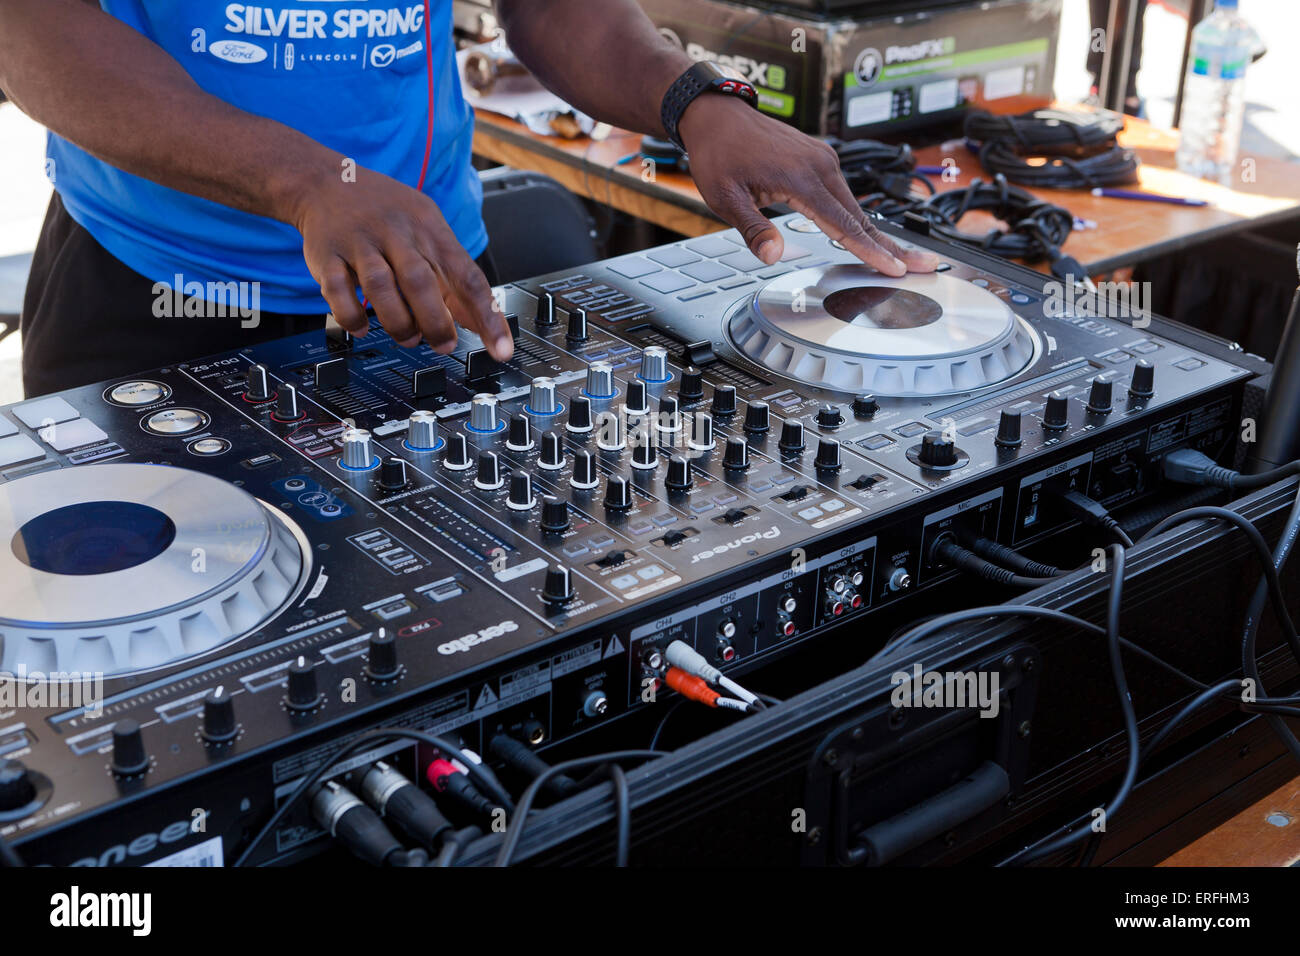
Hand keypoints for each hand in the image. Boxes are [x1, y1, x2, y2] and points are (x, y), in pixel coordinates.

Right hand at [291, 167, 513, 359]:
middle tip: (443, 344)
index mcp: (429, 228)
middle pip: (421, 281)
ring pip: (380, 287)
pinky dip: (352, 316)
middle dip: (436, 322)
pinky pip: (338, 291)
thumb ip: (453, 277)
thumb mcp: (428, 230)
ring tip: (408, 338)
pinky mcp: (327, 254)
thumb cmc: (386, 212)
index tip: (502, 349)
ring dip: (398, 322)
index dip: (488, 316)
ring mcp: (360, 242)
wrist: (326, 181)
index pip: (468, 276)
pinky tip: (362, 327)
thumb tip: (481, 321)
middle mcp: (396, 233)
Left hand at [678, 96, 937, 275]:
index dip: (870, 251)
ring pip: (855, 206)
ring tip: (901, 258)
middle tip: (924, 266)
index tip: (894, 269)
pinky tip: (868, 235)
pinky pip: (844, 193)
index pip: (844, 225)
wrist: (718, 115)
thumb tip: (772, 255)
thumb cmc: (718, 155)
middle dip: (893, 245)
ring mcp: (823, 159)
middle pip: (862, 216)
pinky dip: (858, 216)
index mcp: (801, 179)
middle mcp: (821, 166)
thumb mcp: (725, 198)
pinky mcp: (820, 158)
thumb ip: (752, 228)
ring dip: (877, 233)